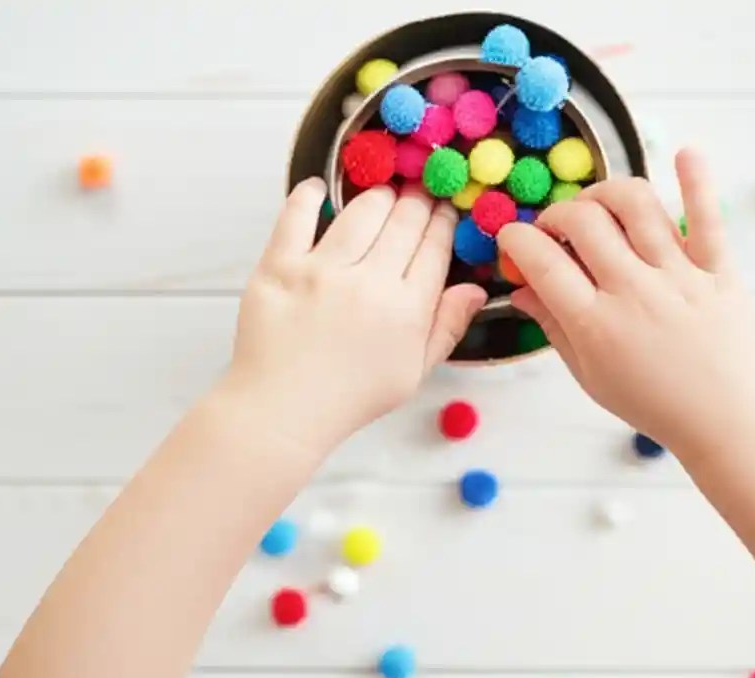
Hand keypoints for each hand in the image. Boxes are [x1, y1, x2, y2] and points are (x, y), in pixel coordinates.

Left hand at [221, 179, 486, 452]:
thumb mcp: (412, 373)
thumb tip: (475, 289)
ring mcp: (321, 271)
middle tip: (417, 192)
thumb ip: (446, 328)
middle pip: (404, 221)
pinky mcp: (279, 266)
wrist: (282, 411)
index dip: (442, 221)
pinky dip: (308, 195)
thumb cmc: (350, 397)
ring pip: (361, 211)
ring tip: (381, 195)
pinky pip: (295, 216)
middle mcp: (369, 283)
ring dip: (378, 196)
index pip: (434, 247)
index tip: (443, 209)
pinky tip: (318, 189)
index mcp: (407, 310)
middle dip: (417, 200)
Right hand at [498, 148, 754, 454]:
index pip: (540, 261)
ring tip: (598, 207)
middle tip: (555, 230)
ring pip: (635, 204)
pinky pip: (706, 216)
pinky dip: (697, 180)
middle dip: (556, 214)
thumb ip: (555, 329)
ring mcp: (679, 276)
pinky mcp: (719, 269)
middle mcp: (634, 291)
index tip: (513, 241)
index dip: (516, 240)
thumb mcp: (591, 378)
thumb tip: (522, 291)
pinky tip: (686, 154)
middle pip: (582, 222)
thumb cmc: (657, 405)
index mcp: (595, 324)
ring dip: (605, 192)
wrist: (731, 421)